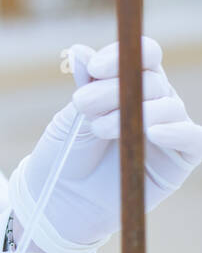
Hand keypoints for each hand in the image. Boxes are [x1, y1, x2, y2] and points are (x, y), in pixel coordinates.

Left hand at [8, 36, 201, 252]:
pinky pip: (194, 140)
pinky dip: (178, 132)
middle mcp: (155, 102)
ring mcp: (170, 130)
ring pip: (170, 106)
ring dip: (135, 113)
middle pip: (151, 80)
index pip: (142, 55)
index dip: (124, 56)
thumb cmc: (67, 156)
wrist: (63, 202)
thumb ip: (84, 85)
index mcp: (130, 84)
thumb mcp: (71, 116)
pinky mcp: (179, 161)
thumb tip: (78, 50)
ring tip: (100, 128)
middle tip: (82, 105)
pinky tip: (153, 132)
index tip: (96, 67)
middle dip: (114, 90)